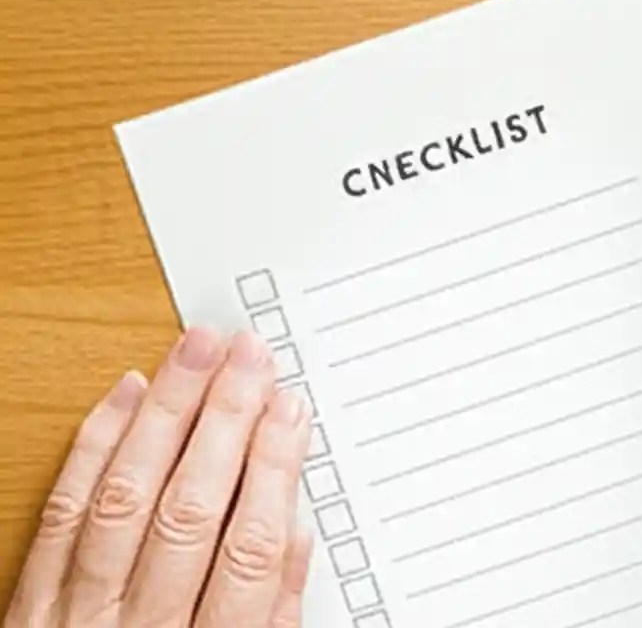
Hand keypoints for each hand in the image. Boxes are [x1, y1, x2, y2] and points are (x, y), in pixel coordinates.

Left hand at [5, 330, 313, 627]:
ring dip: (165, 414)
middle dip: (225, 421)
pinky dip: (94, 447)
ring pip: (125, 497)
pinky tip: (126, 394)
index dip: (273, 470)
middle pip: (190, 509)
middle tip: (248, 356)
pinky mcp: (31, 605)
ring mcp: (78, 617)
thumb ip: (275, 617)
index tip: (290, 409)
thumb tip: (298, 534)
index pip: (249, 547)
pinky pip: (61, 515)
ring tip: (196, 351)